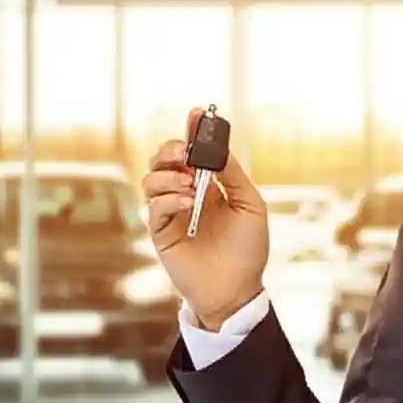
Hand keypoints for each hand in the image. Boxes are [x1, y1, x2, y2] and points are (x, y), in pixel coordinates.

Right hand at [142, 107, 268, 330]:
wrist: (236, 289)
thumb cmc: (248, 250)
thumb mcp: (250, 206)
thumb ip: (233, 176)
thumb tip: (218, 149)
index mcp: (209, 187)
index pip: (194, 153)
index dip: (191, 131)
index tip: (195, 113)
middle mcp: (186, 195)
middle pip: (164, 160)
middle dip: (171, 148)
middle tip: (184, 151)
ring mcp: (171, 213)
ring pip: (151, 179)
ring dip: (169, 175)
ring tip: (191, 185)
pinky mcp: (160, 233)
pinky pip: (153, 207)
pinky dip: (169, 198)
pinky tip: (188, 202)